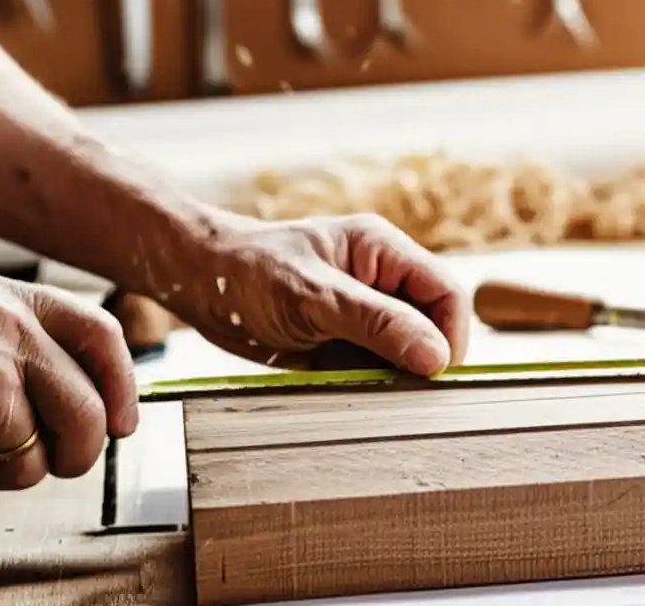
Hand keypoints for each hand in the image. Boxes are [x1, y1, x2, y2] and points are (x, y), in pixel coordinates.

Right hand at [0, 269, 136, 495]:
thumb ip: (20, 337)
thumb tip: (76, 396)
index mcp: (18, 301)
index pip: (102, 338)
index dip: (123, 388)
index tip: (122, 422)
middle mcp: (9, 334)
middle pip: (86, 416)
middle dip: (75, 455)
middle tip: (45, 462)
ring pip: (29, 460)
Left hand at [163, 213, 469, 375]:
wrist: (195, 283)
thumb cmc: (246, 271)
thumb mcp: (313, 296)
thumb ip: (377, 324)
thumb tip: (436, 357)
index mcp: (382, 250)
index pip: (446, 294)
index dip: (449, 337)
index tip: (431, 376)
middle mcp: (379, 280)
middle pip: (432, 327)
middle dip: (422, 361)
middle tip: (401, 394)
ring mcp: (361, 313)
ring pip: (405, 353)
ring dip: (395, 379)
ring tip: (367, 392)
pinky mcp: (341, 341)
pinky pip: (373, 369)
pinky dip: (369, 387)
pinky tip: (348, 393)